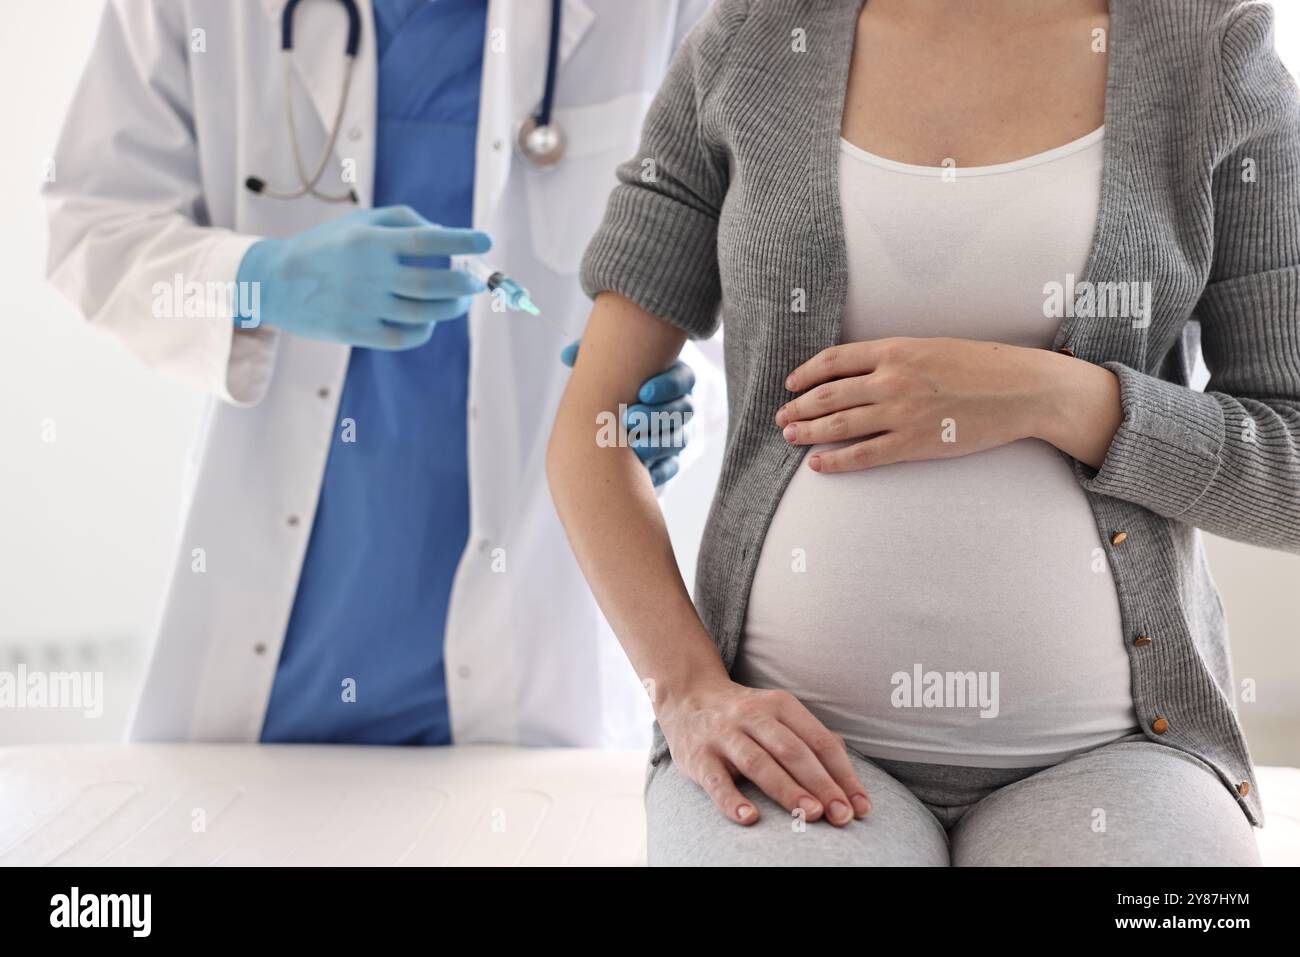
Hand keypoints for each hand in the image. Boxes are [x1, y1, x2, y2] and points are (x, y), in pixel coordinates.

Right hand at [235, 205, 490, 348]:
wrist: (276, 282)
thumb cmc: (327, 246)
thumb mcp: (359, 221)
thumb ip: (404, 220)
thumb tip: (447, 235)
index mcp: (369, 242)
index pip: (427, 241)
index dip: (462, 241)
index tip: (486, 241)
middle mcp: (369, 274)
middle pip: (434, 283)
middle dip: (465, 282)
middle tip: (478, 280)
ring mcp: (364, 307)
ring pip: (425, 313)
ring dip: (453, 307)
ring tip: (462, 300)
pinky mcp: (358, 333)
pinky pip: (406, 336)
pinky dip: (426, 328)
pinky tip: (430, 319)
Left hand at [562, 340, 694, 485]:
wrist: (606, 421)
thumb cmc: (607, 386)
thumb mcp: (600, 367)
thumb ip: (587, 355)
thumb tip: (568, 357)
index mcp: (670, 378)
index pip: (683, 378)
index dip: (668, 385)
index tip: (643, 392)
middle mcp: (679, 405)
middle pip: (683, 409)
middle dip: (657, 414)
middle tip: (628, 418)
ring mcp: (676, 433)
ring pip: (679, 439)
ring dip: (657, 443)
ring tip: (632, 446)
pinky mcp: (669, 459)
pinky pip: (671, 466)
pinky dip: (658, 470)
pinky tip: (640, 470)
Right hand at [656, 676, 871, 826]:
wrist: (687, 695)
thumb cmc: (743, 715)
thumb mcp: (778, 713)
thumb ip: (809, 736)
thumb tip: (845, 766)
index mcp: (780, 705)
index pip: (819, 741)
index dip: (843, 774)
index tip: (861, 806)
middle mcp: (753, 716)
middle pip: (793, 751)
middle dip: (822, 784)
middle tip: (843, 816)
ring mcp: (724, 735)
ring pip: (759, 762)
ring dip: (787, 790)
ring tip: (811, 815)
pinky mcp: (698, 756)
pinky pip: (716, 780)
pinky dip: (732, 800)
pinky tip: (750, 819)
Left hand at [777, 336, 1058, 472]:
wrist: (1021, 389)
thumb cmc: (981, 366)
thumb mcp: (931, 347)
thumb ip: (895, 357)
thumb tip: (859, 372)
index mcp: (895, 350)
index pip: (834, 360)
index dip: (806, 374)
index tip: (791, 385)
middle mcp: (892, 380)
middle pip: (829, 395)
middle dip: (799, 407)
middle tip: (781, 418)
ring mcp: (901, 413)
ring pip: (840, 425)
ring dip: (809, 432)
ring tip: (790, 438)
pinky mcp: (914, 443)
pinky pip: (864, 455)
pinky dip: (836, 460)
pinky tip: (818, 463)